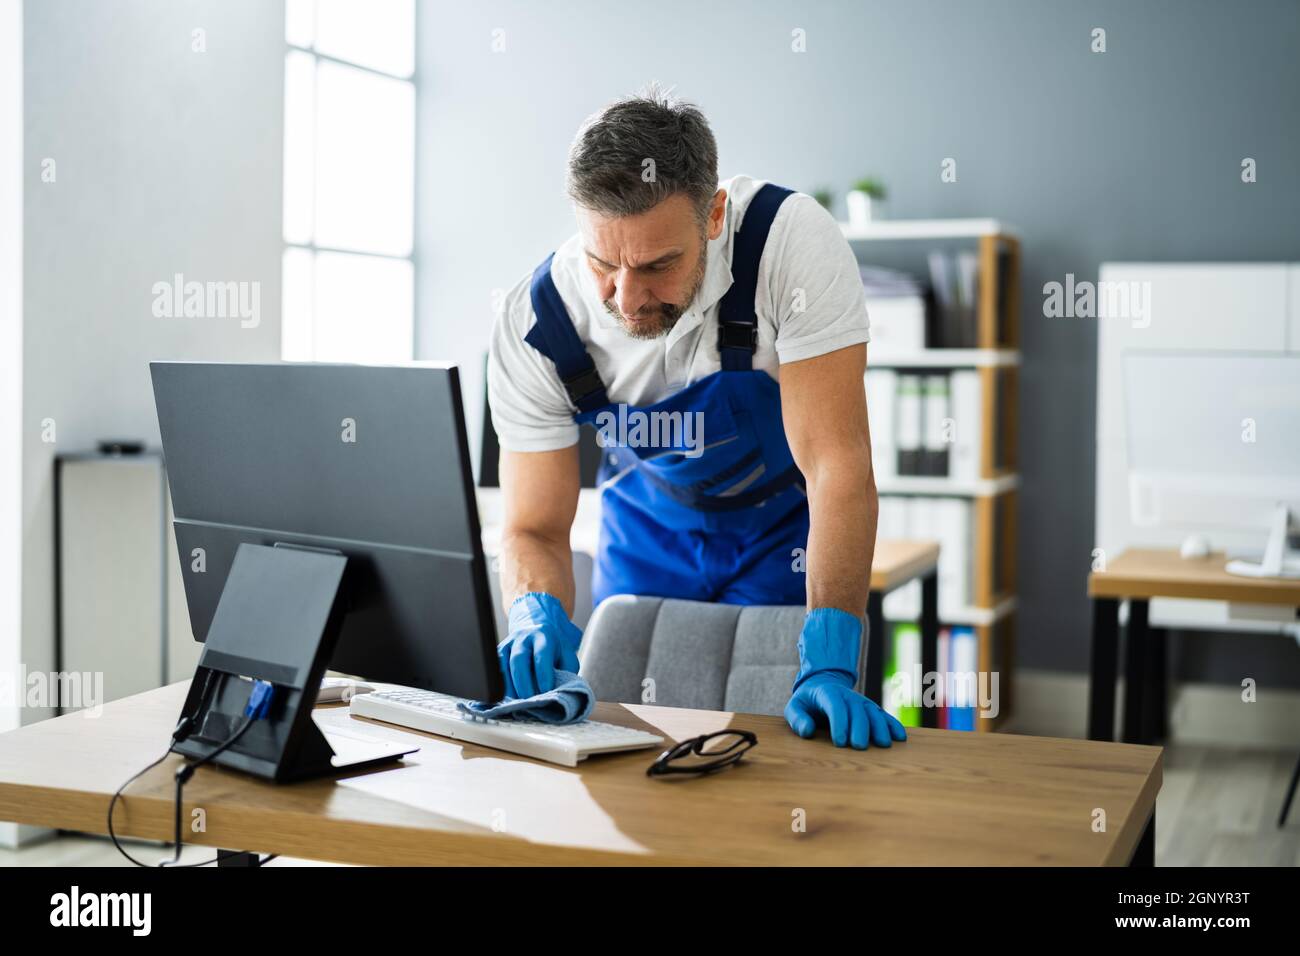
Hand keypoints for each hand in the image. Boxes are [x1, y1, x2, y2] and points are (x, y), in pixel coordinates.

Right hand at [498, 592, 582, 698]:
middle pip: (518, 659)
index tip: (546, 691)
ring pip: (503, 666)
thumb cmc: (554, 650)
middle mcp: (523, 638)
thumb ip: (565, 672)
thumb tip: (559, 693)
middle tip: (529, 701)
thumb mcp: (566, 656)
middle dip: (523, 683)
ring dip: (509, 687)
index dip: (543, 674)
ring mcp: (508, 644)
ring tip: (517, 703)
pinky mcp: (497, 653)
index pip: (542, 655)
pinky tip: (507, 698)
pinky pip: (494, 670)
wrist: (535, 630)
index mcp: (544, 636)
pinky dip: (500, 685)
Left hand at [784, 608, 907, 749]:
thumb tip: (807, 731)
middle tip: (859, 747)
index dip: (839, 723)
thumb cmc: (807, 702)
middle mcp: (848, 696)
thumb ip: (798, 719)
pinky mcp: (871, 709)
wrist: (823, 685)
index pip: (835, 706)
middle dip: (860, 728)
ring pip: (874, 712)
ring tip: (883, 745)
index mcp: (828, 693)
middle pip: (857, 711)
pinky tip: (900, 737)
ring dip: (880, 728)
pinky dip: (893, 725)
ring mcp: (862, 702)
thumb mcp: (795, 707)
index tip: (840, 742)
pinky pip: (884, 716)